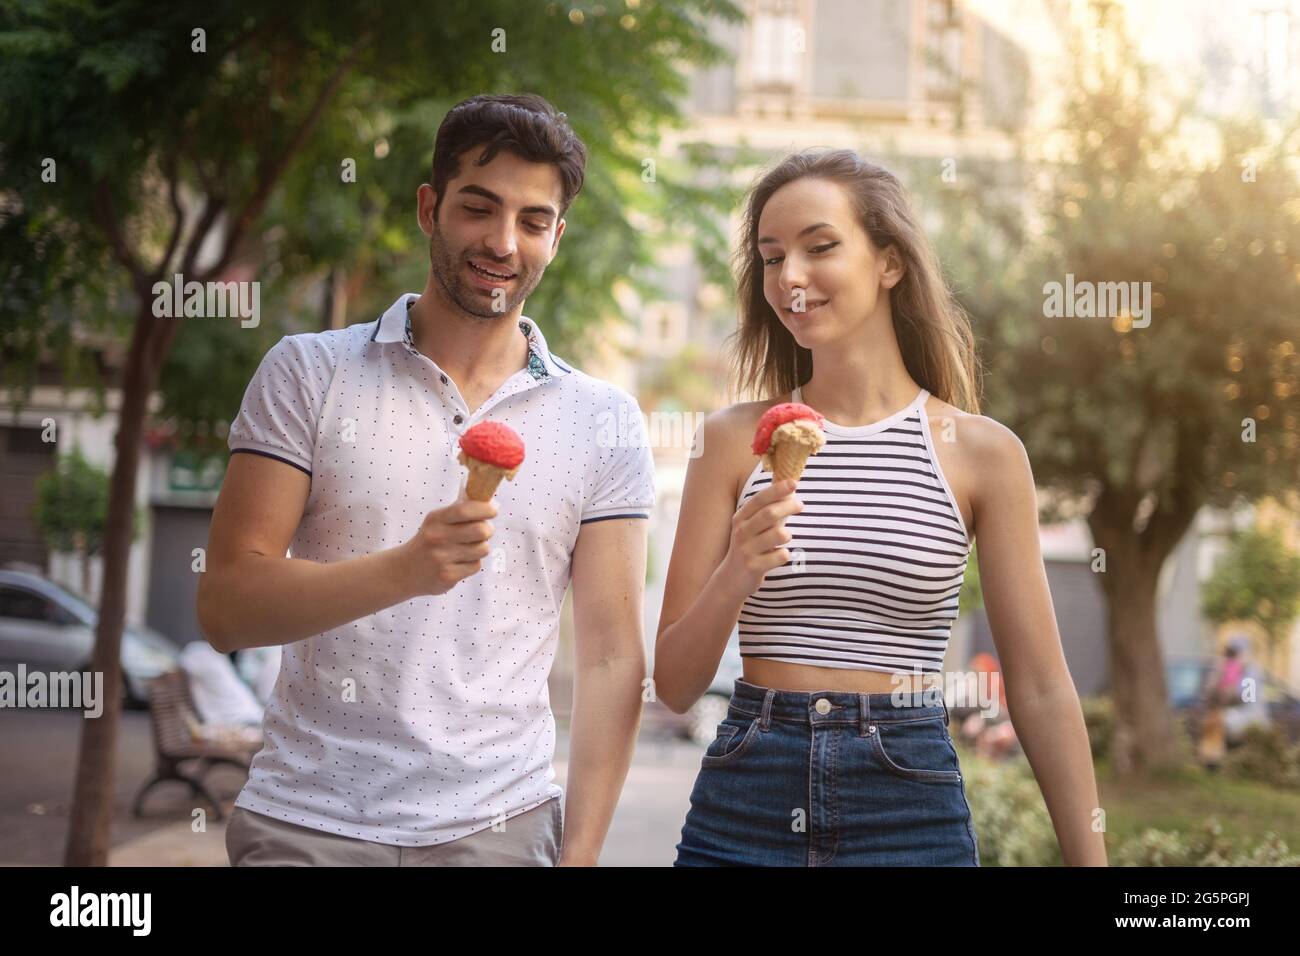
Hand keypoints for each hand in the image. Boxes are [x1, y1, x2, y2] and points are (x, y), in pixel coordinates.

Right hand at [400, 498, 497, 595]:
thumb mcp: (437, 522)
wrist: (405, 571)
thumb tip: (491, 503)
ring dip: (480, 548)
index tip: (493, 511)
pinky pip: (475, 566)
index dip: (484, 509)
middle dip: (488, 530)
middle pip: (481, 530)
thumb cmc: (430, 541)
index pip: (464, 510)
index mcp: (436, 519)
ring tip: (468, 549)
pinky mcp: (447, 576)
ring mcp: (441, 558)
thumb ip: (460, 511)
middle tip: (484, 532)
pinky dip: (472, 564)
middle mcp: (437, 537)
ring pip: (482, 549)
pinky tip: (459, 563)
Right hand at [718, 478, 802, 597]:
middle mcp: (741, 531)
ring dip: (787, 533)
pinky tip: (778, 555)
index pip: (760, 499)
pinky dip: (785, 554)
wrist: (731, 579)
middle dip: (788, 506)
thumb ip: (769, 509)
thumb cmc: (749, 547)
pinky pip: (780, 556)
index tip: (793, 483)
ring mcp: (746, 549)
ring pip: (777, 534)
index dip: (777, 490)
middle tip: (800, 505)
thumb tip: (790, 489)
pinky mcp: (754, 566)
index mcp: (741, 518)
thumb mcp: (752, 526)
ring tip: (785, 536)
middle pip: (769, 513)